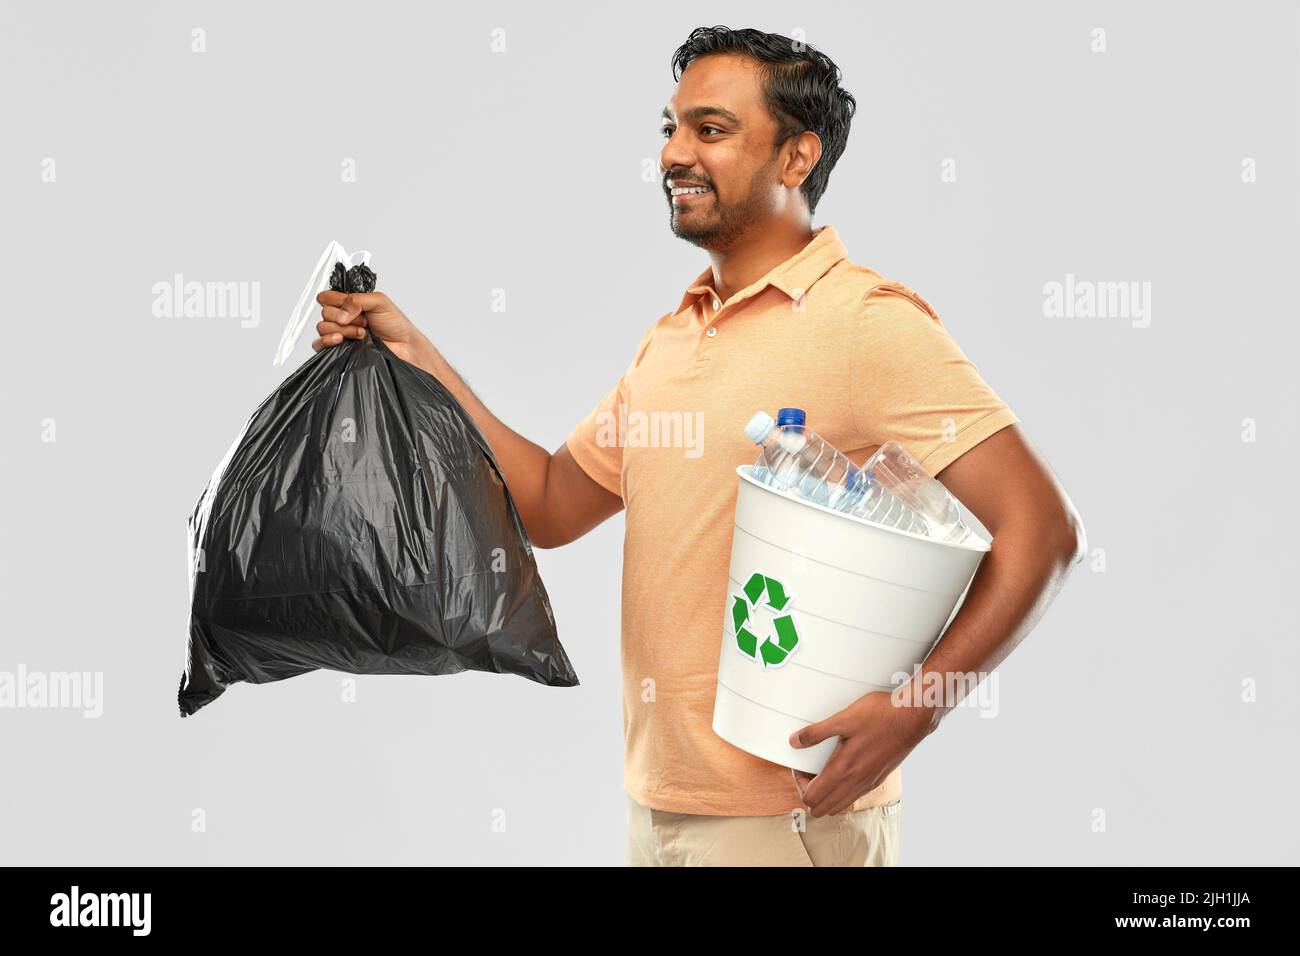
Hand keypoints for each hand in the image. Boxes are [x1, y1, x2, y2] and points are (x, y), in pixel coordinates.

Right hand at [313, 289, 421, 362]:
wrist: (403, 347)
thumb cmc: (396, 325)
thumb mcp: (380, 301)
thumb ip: (357, 299)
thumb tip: (342, 312)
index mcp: (349, 303)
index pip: (326, 297)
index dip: (334, 300)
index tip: (349, 306)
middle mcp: (343, 317)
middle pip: (324, 313)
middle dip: (343, 317)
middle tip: (363, 322)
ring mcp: (341, 333)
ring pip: (323, 328)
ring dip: (343, 330)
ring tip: (361, 334)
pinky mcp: (339, 349)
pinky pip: (319, 344)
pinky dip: (327, 341)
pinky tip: (341, 340)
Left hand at [789, 689, 936, 816]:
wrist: (911, 718)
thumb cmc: (880, 715)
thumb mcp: (843, 718)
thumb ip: (816, 733)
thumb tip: (794, 741)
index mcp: (843, 770)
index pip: (811, 798)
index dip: (799, 784)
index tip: (800, 766)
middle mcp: (855, 783)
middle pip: (822, 809)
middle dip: (810, 794)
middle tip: (808, 772)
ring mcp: (868, 784)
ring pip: (839, 806)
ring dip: (825, 796)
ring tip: (823, 772)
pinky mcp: (877, 779)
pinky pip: (853, 797)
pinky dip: (841, 794)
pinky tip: (842, 773)